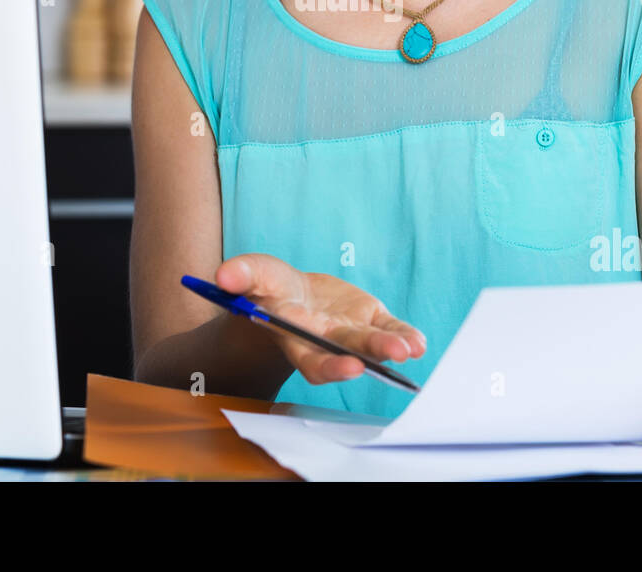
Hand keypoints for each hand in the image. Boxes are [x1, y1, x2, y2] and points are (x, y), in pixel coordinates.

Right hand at [215, 254, 426, 385]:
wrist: (293, 294)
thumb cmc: (269, 288)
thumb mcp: (253, 275)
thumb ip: (240, 275)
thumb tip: (222, 275)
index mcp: (297, 338)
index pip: (313, 362)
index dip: (331, 367)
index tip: (350, 366)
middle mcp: (327, 343)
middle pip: (349, 354)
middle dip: (371, 354)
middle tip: (394, 354)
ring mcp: (352, 333)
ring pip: (373, 344)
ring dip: (392, 347)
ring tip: (411, 348)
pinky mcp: (370, 319)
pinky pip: (391, 329)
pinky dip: (406, 335)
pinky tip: (419, 342)